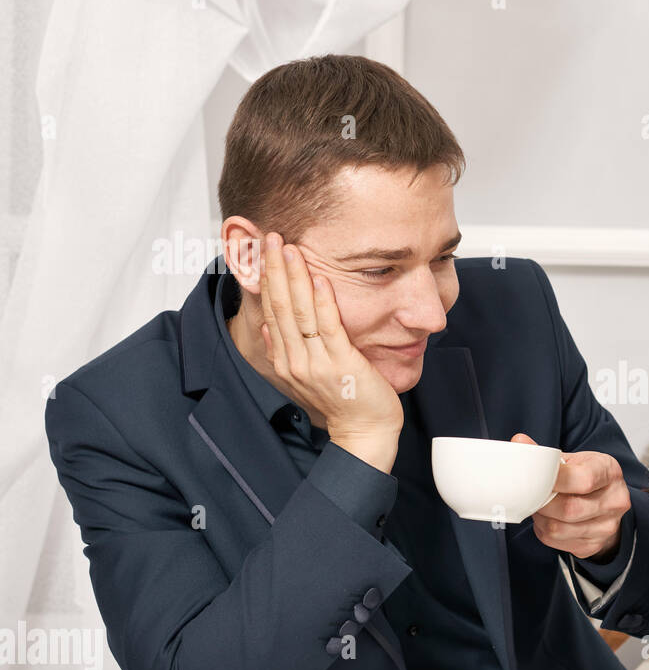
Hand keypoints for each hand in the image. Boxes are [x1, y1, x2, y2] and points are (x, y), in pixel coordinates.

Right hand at [256, 232, 403, 437]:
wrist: (364, 432)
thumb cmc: (344, 401)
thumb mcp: (307, 374)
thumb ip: (285, 350)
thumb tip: (267, 327)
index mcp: (285, 360)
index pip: (270, 311)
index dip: (265, 279)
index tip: (262, 252)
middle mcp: (295, 361)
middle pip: (279, 306)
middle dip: (273, 269)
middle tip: (269, 237)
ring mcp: (316, 363)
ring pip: (299, 312)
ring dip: (294, 277)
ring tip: (288, 247)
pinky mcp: (341, 364)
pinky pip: (329, 328)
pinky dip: (324, 301)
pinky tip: (320, 278)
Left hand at [512, 433, 630, 559]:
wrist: (608, 501)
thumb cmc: (589, 477)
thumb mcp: (575, 460)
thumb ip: (548, 456)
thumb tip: (520, 443)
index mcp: (610, 473)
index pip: (583, 480)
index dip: (553, 481)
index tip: (533, 477)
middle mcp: (615, 501)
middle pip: (569, 509)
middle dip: (542, 503)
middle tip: (529, 495)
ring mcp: (606, 526)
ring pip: (558, 529)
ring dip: (540, 518)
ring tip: (538, 506)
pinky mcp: (593, 545)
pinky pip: (557, 542)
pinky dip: (544, 530)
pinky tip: (546, 519)